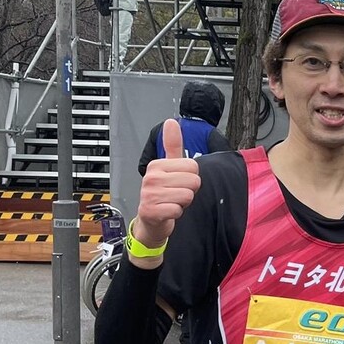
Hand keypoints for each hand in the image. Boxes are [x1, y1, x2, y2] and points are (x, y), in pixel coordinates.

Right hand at [134, 119, 200, 249]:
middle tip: (175, 195)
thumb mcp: (169, 168)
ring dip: (183, 203)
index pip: (193, 166)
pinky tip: (167, 212)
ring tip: (171, 203)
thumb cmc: (163, 194)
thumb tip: (172, 122)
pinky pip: (178, 210)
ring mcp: (149, 194)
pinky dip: (177, 213)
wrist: (151, 221)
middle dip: (189, 191)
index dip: (191, 178)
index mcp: (157, 165)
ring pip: (188, 195)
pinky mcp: (151, 211)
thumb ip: (173, 145)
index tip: (177, 183)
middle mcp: (151, 177)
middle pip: (194, 181)